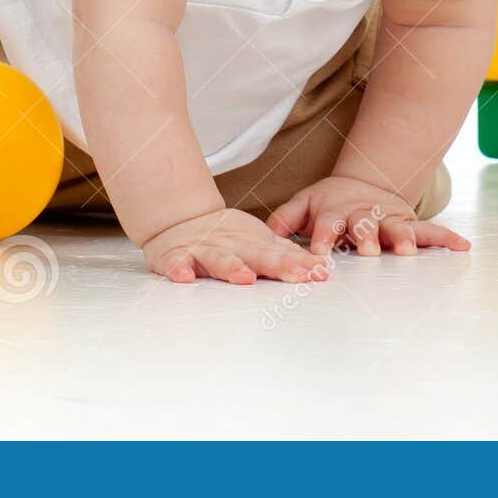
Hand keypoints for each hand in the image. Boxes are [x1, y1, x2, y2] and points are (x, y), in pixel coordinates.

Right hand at [141, 208, 329, 284]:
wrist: (181, 219)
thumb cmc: (226, 237)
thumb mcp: (258, 243)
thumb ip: (286, 256)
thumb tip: (319, 267)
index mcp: (252, 245)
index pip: (280, 256)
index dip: (300, 264)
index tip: (320, 274)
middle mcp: (231, 246)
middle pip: (256, 256)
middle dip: (278, 265)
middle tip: (299, 275)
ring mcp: (204, 250)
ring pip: (219, 259)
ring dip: (232, 268)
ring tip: (246, 278)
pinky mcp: (177, 255)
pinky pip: (176, 262)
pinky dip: (179, 268)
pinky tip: (185, 277)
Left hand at [267, 175, 470, 257]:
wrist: (363, 185)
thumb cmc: (329, 204)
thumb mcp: (304, 204)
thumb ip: (285, 218)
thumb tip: (267, 232)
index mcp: (336, 213)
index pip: (327, 225)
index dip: (323, 237)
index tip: (320, 253)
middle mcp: (364, 216)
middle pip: (365, 226)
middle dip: (366, 237)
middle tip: (368, 250)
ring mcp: (388, 220)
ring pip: (397, 228)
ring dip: (403, 238)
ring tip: (408, 251)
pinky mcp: (408, 224)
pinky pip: (431, 232)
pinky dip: (446, 239)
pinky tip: (462, 247)